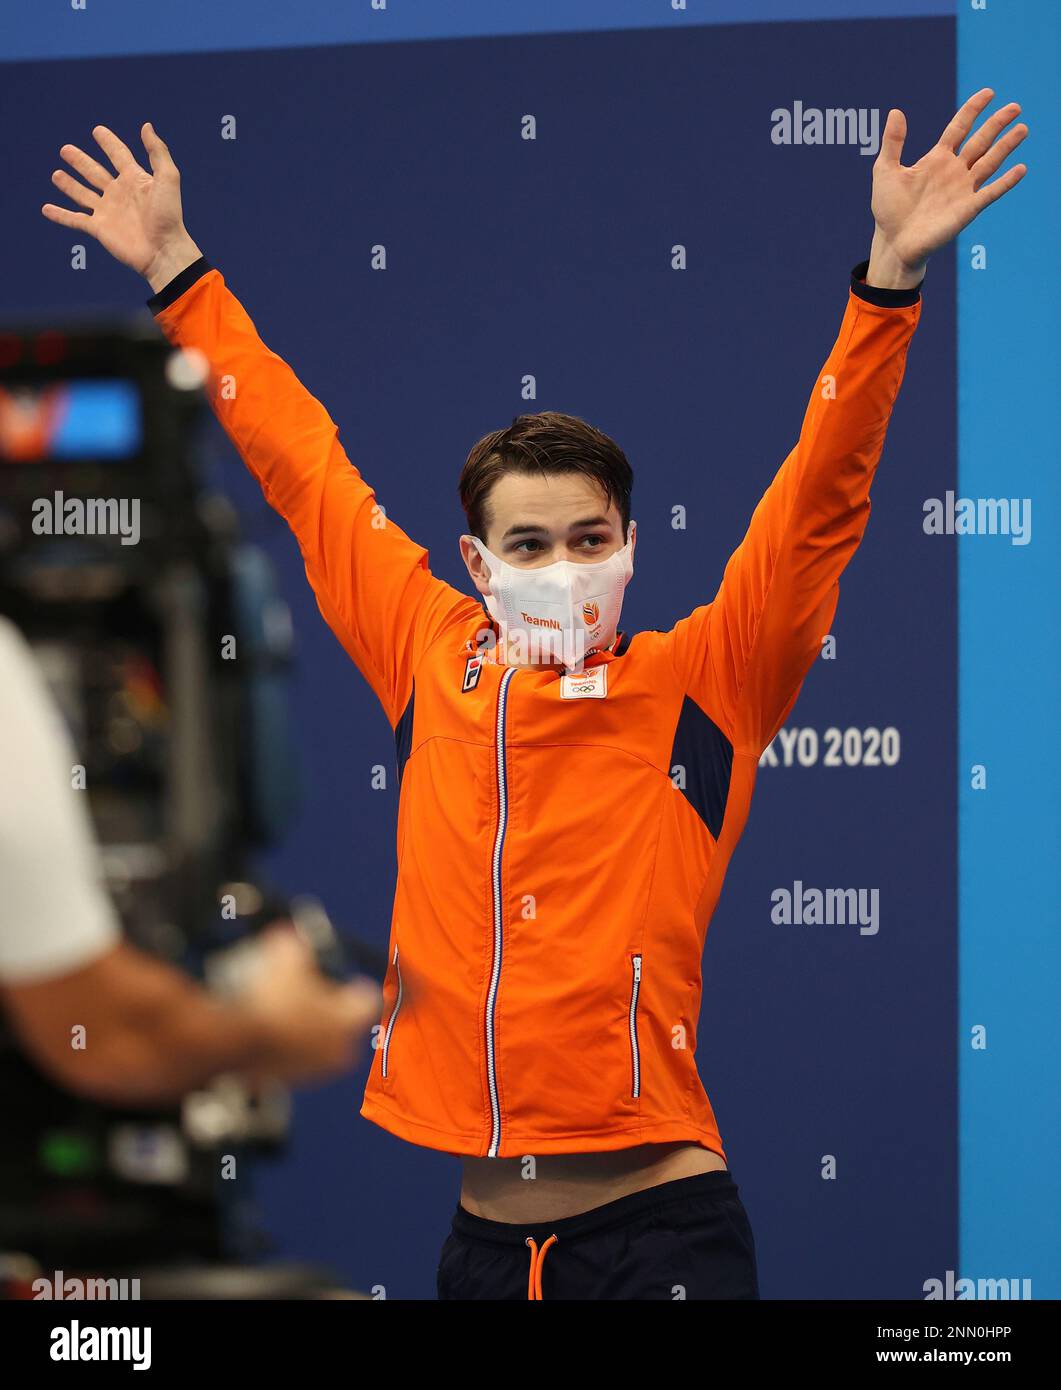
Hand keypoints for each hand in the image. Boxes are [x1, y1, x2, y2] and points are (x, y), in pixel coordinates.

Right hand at [41, 123, 201, 291]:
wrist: (163, 250)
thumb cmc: (168, 215)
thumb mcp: (168, 178)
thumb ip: (157, 152)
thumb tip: (147, 126)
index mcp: (134, 179)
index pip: (118, 155)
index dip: (108, 143)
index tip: (97, 130)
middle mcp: (119, 193)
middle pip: (94, 172)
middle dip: (80, 161)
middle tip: (65, 149)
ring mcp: (107, 211)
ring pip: (83, 194)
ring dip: (69, 184)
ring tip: (56, 174)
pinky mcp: (99, 229)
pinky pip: (75, 220)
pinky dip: (60, 215)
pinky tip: (46, 209)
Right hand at [239, 923, 382, 1085]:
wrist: (233, 1042)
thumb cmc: (269, 1001)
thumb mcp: (286, 954)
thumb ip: (298, 947)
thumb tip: (294, 942)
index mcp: (349, 1019)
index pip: (368, 1000)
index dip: (356, 985)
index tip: (348, 979)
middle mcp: (337, 1050)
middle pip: (346, 1027)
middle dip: (331, 1011)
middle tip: (312, 993)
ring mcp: (312, 1070)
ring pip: (319, 1045)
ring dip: (308, 1028)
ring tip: (285, 1008)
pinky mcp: (287, 1081)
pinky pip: (295, 1059)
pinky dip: (287, 1044)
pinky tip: (268, 1027)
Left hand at [867, 89, 1027, 289]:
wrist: (894, 242)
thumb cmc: (889, 209)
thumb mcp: (886, 171)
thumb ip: (893, 142)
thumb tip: (895, 112)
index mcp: (937, 159)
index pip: (959, 127)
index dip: (973, 109)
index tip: (989, 93)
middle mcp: (954, 171)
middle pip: (980, 141)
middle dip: (997, 123)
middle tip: (1015, 107)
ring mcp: (963, 189)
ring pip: (990, 161)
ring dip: (1006, 146)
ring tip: (1023, 128)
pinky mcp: (968, 209)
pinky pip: (991, 192)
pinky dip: (1006, 182)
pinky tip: (1020, 169)